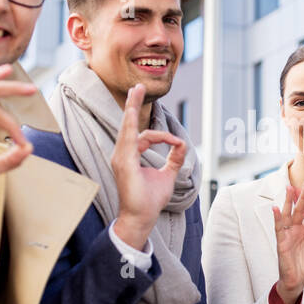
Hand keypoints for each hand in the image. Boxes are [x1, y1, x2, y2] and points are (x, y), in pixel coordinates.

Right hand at [111, 84, 186, 248]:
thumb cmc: (149, 200)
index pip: (145, 137)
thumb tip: (183, 145)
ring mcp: (121, 158)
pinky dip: (131, 124)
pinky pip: (128, 139)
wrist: (141, 217)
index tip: (178, 144)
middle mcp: (122, 155)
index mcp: (130, 157)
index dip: (164, 137)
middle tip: (137, 87)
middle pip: (128, 125)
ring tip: (136, 91)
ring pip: (128, 128)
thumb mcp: (167, 175)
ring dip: (132, 109)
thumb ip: (174, 159)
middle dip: (133, 105)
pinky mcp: (124, 163)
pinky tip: (133, 111)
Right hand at [273, 181, 303, 303]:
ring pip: (287, 214)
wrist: (298, 281)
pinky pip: (278, 227)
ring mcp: (288, 234)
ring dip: (288, 201)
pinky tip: (276, 207)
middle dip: (302, 196)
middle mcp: (296, 229)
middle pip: (299, 209)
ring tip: (289, 188)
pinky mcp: (281, 241)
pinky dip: (277, 217)